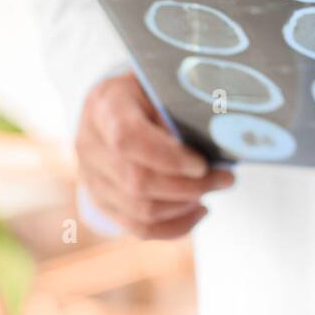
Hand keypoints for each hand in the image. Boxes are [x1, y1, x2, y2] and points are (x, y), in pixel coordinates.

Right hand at [75, 72, 232, 238]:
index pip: (128, 138)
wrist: (112, 106)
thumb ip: (181, 111)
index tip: (202, 163)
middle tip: (224, 178)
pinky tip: (199, 211)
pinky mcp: (102, 202)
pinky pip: (138, 227)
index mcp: (105, 105)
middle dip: (189, 186)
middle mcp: (90, 144)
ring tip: (214, 188)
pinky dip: (174, 226)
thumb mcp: (161, 87)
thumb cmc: (146, 93)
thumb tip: (220, 142)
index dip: (168, 157)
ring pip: (140, 209)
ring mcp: (92, 177)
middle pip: (136, 181)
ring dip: (185, 206)